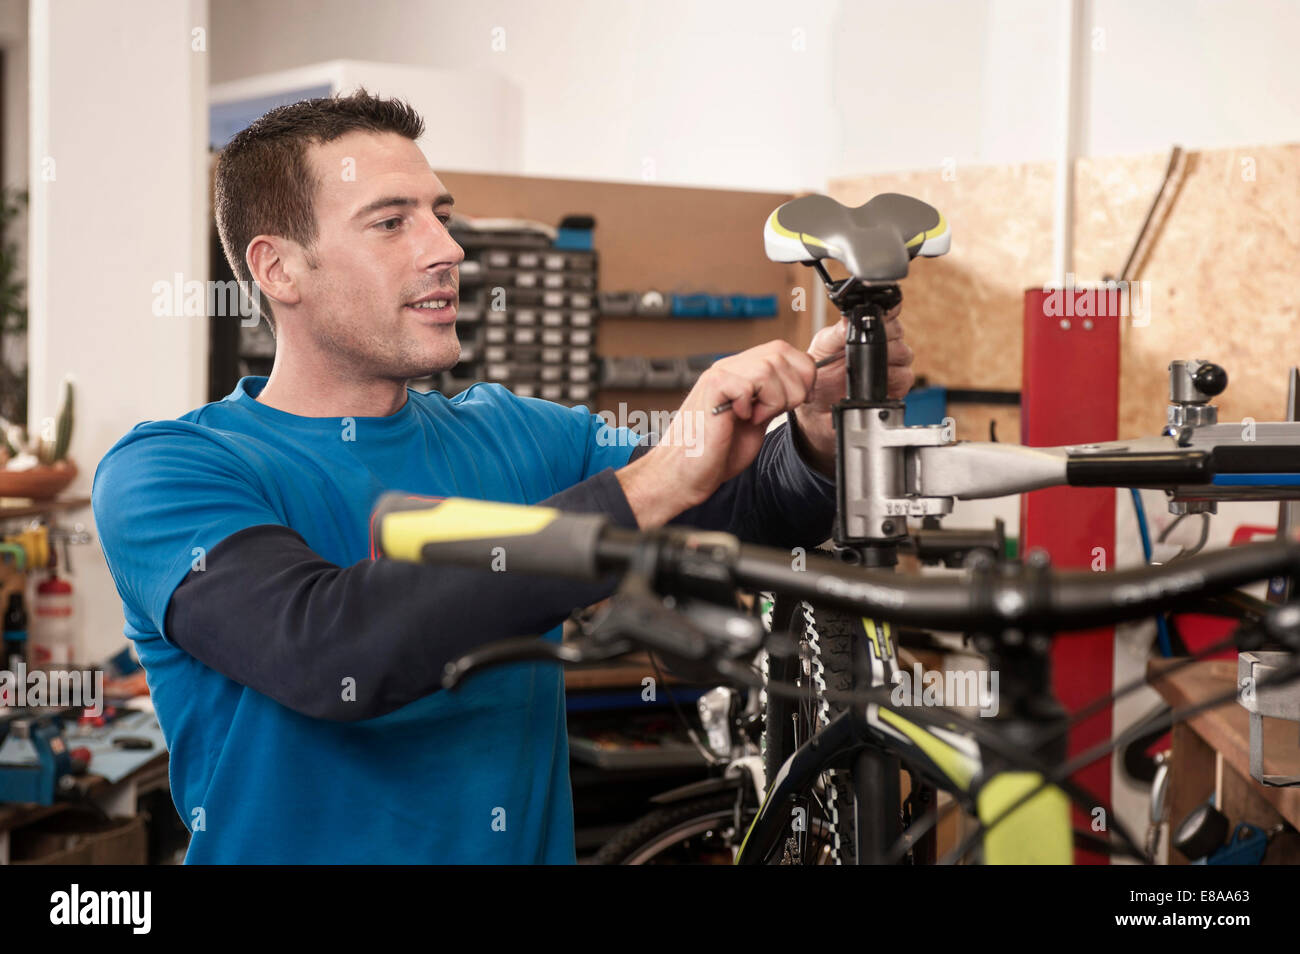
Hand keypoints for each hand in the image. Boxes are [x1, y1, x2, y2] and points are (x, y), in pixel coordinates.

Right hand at [617, 340, 816, 526]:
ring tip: (756, 418)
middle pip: (781, 353)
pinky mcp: (712, 388)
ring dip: (775, 399)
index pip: (784, 350)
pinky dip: (753, 404)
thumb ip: (773, 400)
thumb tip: (801, 387)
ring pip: (769, 366)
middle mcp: (729, 368)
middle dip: (795, 387)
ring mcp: (719, 375)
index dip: (802, 373)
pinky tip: (740, 419)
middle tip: (778, 412)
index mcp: (741, 373)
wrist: (682, 474)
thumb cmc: (714, 454)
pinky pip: (748, 382)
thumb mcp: (756, 421)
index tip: (800, 400)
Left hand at [794, 299, 913, 471]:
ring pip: (905, 352)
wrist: (818, 412)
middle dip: (885, 336)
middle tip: (865, 347)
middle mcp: (880, 344)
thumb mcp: (821, 351)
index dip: (888, 310)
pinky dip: (893, 378)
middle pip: (898, 330)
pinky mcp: (896, 386)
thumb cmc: (819, 378)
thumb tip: (848, 320)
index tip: (882, 314)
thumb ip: (836, 333)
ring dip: (888, 357)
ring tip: (866, 367)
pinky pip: (906, 376)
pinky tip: (876, 382)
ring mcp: (890, 364)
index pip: (886, 311)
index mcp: (863, 329)